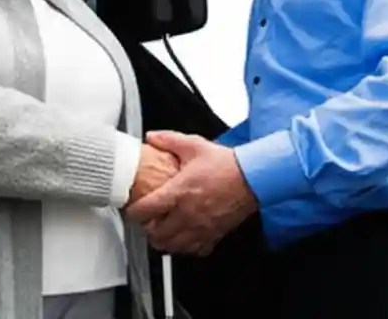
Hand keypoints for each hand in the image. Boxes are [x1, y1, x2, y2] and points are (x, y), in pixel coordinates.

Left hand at [126, 131, 257, 255]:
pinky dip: (185, 248)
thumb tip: (152, 137)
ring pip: (173, 247)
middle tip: (148, 220)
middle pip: (156, 234)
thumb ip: (169, 140)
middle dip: (147, 228)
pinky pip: (194, 251)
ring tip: (162, 231)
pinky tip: (184, 237)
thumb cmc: (227, 164)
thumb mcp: (194, 146)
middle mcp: (187, 213)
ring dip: (164, 241)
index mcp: (179, 192)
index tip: (134, 207)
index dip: (134, 211)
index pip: (145, 210)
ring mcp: (200, 227)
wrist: (253, 177)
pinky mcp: (213, 234)